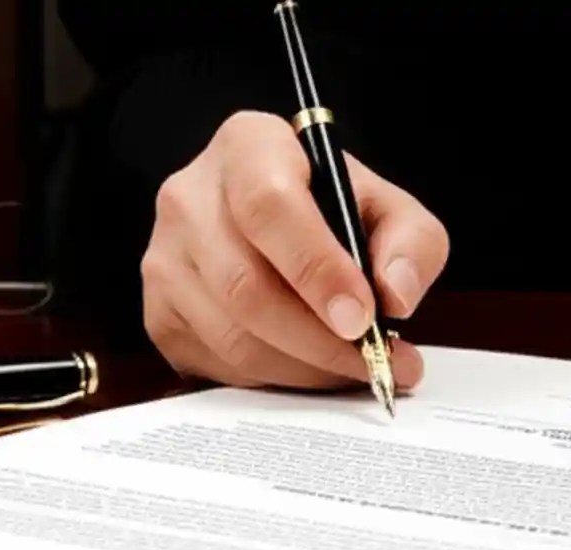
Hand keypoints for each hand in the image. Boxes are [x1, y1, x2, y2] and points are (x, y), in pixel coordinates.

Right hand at [142, 111, 448, 388]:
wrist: (275, 222)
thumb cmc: (332, 211)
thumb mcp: (389, 210)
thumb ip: (411, 245)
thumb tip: (395, 297)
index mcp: (248, 148)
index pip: (268, 207)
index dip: (317, 269)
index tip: (362, 317)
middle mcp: (189, 197)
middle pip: (246, 286)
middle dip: (320, 340)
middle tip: (375, 361)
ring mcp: (164, 257)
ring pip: (232, 336)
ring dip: (304, 368)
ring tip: (354, 370)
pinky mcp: (158, 312)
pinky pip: (217, 365)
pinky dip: (274, 380)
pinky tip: (309, 368)